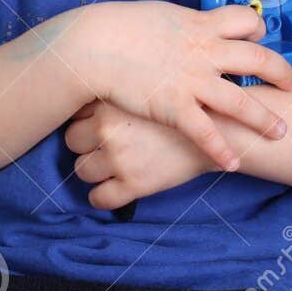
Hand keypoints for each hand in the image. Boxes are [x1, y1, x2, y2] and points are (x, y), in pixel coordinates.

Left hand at [64, 99, 214, 209]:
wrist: (218, 133)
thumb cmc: (182, 110)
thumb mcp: (145, 92)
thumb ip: (117, 93)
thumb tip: (86, 94)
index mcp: (109, 102)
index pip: (74, 113)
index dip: (86, 119)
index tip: (96, 122)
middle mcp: (107, 129)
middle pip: (72, 140)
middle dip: (85, 145)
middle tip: (103, 145)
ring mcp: (118, 158)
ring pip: (81, 170)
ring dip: (92, 170)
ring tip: (109, 167)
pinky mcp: (133, 184)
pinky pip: (99, 198)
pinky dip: (101, 197)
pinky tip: (111, 190)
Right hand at [72, 0, 291, 171]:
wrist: (94, 44)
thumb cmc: (119, 27)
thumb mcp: (159, 15)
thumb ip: (181, 25)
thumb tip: (189, 26)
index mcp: (200, 25)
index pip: (245, 20)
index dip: (258, 28)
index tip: (260, 36)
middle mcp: (204, 52)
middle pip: (258, 59)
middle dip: (280, 72)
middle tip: (291, 85)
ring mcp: (192, 80)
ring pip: (242, 102)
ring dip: (264, 119)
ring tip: (280, 132)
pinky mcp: (175, 106)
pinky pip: (206, 133)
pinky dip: (222, 150)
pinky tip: (234, 164)